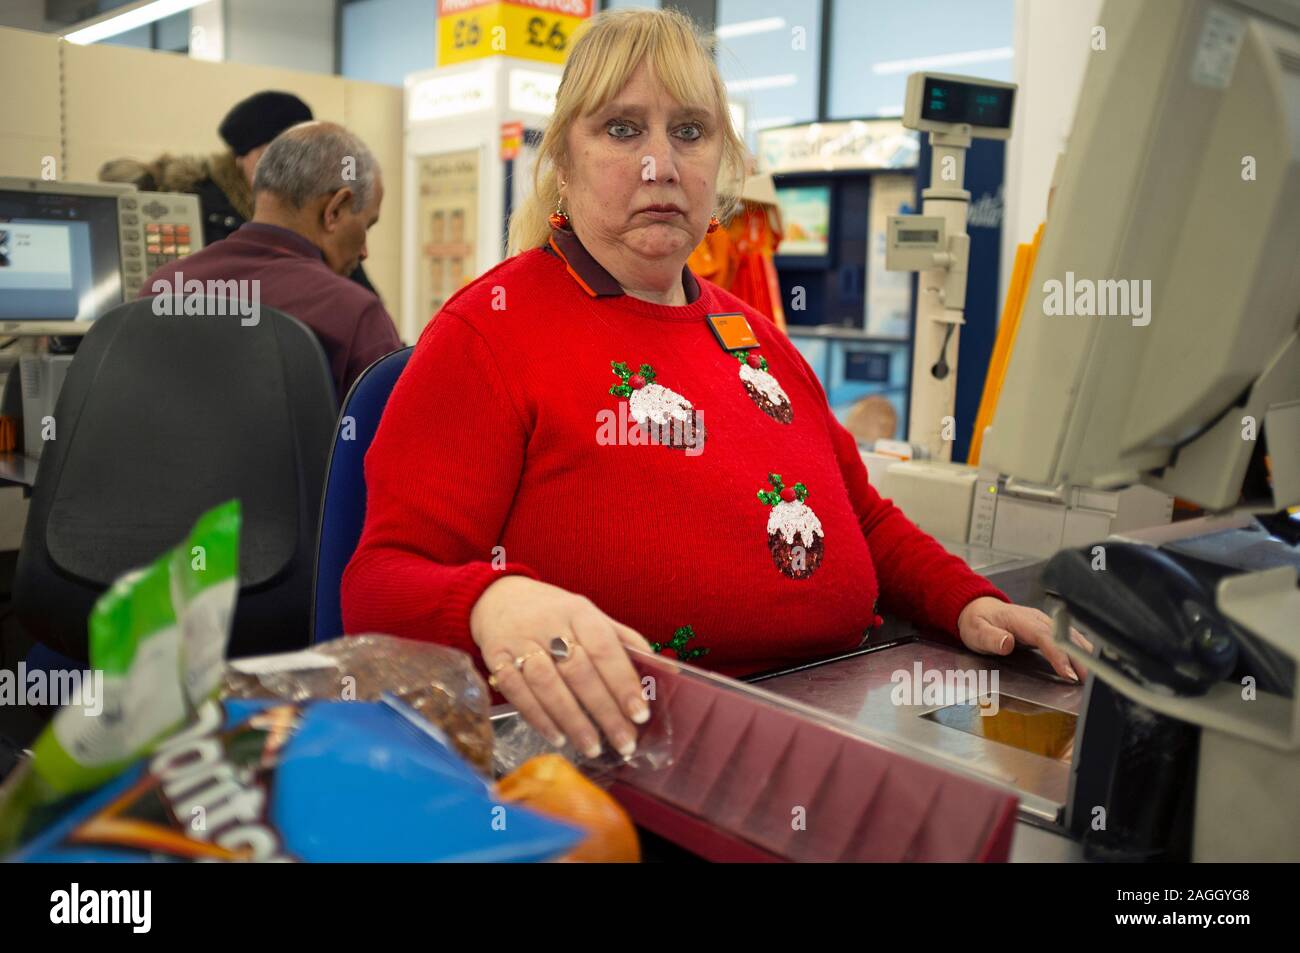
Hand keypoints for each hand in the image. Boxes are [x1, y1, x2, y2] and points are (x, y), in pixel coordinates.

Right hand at [469, 576, 652, 758]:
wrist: (498, 597)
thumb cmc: (554, 613)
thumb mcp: (588, 615)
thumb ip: (622, 640)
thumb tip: (664, 669)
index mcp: (579, 612)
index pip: (605, 649)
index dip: (623, 682)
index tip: (641, 714)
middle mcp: (550, 625)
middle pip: (579, 672)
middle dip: (605, 712)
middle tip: (625, 742)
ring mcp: (520, 642)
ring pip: (548, 686)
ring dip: (572, 721)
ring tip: (593, 748)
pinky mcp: (496, 658)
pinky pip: (518, 693)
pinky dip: (539, 718)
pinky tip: (557, 738)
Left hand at [956, 596, 1092, 681]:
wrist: (977, 608)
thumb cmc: (977, 622)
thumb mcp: (976, 631)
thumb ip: (990, 638)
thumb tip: (1007, 642)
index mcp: (1020, 619)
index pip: (1044, 636)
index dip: (1058, 654)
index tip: (1068, 672)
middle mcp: (1037, 620)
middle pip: (1064, 637)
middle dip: (1079, 658)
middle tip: (1088, 681)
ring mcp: (1045, 623)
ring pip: (1071, 637)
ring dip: (1084, 655)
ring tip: (1093, 677)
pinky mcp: (1048, 629)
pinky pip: (1069, 638)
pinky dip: (1080, 651)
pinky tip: (1088, 665)